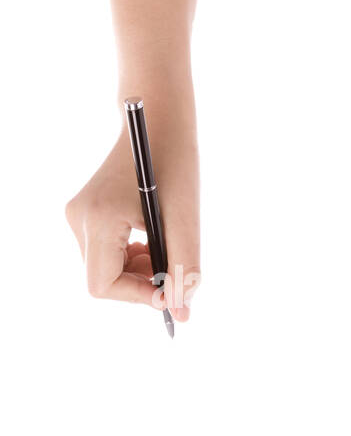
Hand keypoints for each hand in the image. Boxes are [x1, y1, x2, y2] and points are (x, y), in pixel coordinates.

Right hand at [65, 88, 199, 318]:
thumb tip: (182, 311)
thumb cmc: (177, 167)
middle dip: (142, 283)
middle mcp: (78, 218)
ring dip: (141, 270)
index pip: (103, 285)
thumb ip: (186, 270)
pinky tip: (153, 238)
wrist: (159, 124)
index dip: (138, 296)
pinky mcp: (85, 212)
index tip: (172, 293)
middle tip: (174, 267)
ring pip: (106, 269)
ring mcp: (77, 215)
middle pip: (103, 280)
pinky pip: (106, 252)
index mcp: (97, 219)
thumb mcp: (187, 223)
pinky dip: (133, 256)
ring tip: (166, 246)